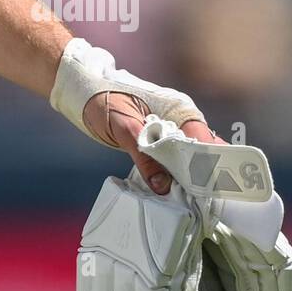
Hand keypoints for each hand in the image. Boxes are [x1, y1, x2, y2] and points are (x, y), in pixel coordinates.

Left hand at [82, 91, 225, 194]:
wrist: (84, 89)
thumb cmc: (103, 97)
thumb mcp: (123, 126)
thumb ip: (145, 155)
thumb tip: (163, 186)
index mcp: (180, 110)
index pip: (205, 142)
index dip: (208, 168)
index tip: (204, 192)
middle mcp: (181, 119)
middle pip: (202, 152)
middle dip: (201, 177)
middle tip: (196, 201)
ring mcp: (171, 129)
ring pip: (188, 158)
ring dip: (186, 178)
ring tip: (185, 201)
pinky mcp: (158, 139)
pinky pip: (173, 159)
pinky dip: (172, 174)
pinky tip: (170, 191)